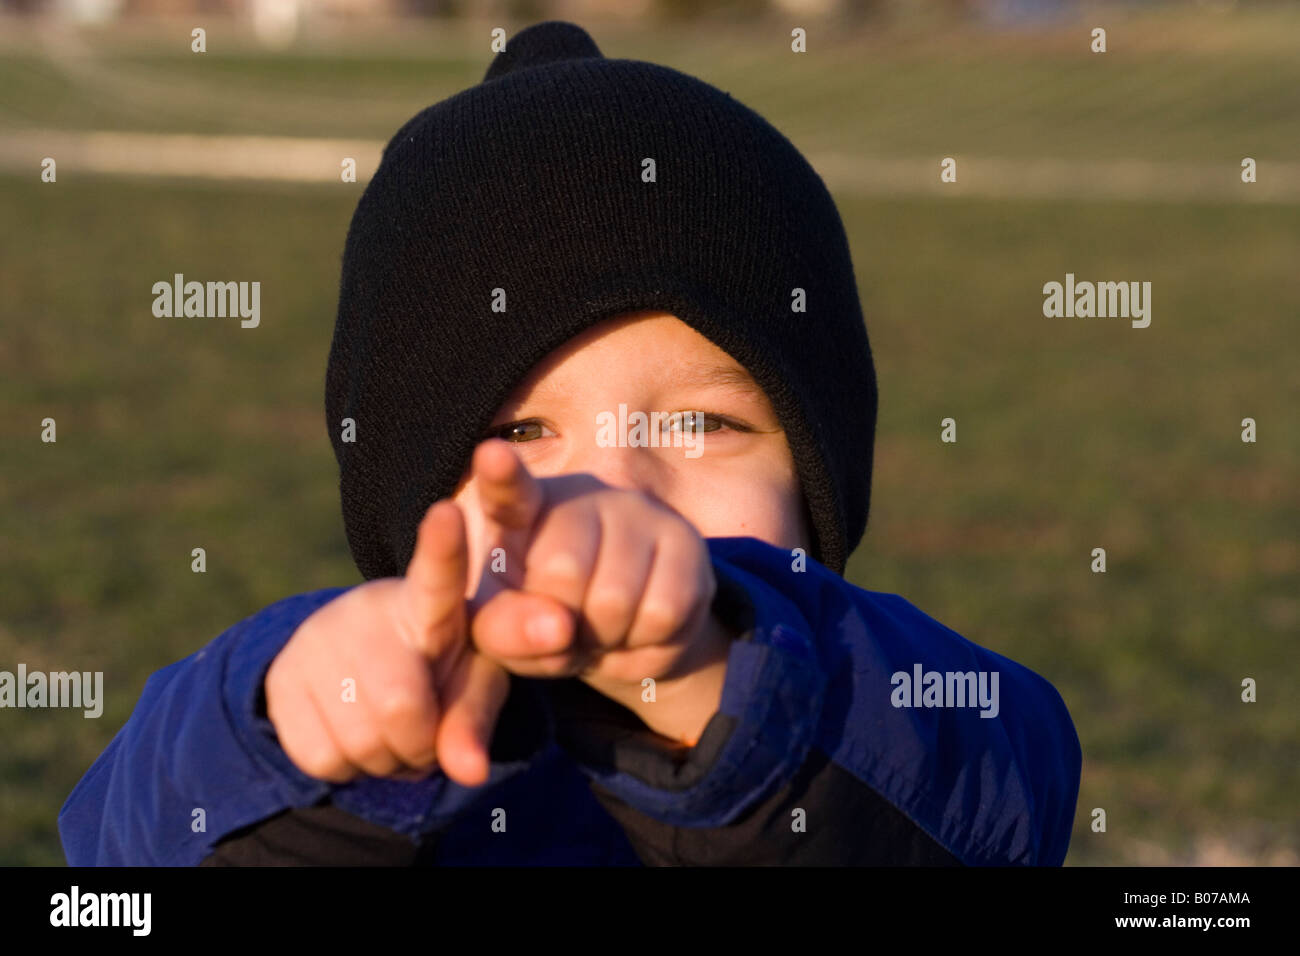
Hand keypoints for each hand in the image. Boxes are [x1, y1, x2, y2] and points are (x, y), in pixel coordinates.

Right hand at [265, 500, 510, 786]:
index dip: (442, 548)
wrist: (358, 664)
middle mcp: (368, 610)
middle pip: (401, 705)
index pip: (440, 575)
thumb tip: (469, 773)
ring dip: (386, 760)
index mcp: (431, 603)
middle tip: (425, 734)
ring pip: (361, 741)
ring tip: (393, 733)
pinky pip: (321, 757)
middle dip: (421, 742)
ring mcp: (318, 640)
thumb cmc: (437, 668)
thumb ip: (475, 723)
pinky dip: (348, 768)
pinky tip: (356, 738)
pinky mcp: (280, 678)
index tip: (446, 513)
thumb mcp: (471, 684)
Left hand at [463, 439, 732, 743]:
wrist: (618, 629)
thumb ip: (504, 631)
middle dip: (564, 621)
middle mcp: (580, 496)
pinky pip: (663, 612)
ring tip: (601, 629)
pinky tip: (635, 630)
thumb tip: (558, 627)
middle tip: (568, 624)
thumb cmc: (545, 617)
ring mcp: (637, 512)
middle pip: (564, 571)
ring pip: (617, 598)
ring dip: (605, 638)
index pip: (509, 490)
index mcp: (520, 510)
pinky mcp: (685, 541)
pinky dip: (644, 643)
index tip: (492, 457)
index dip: (502, 474)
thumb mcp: (505, 633)